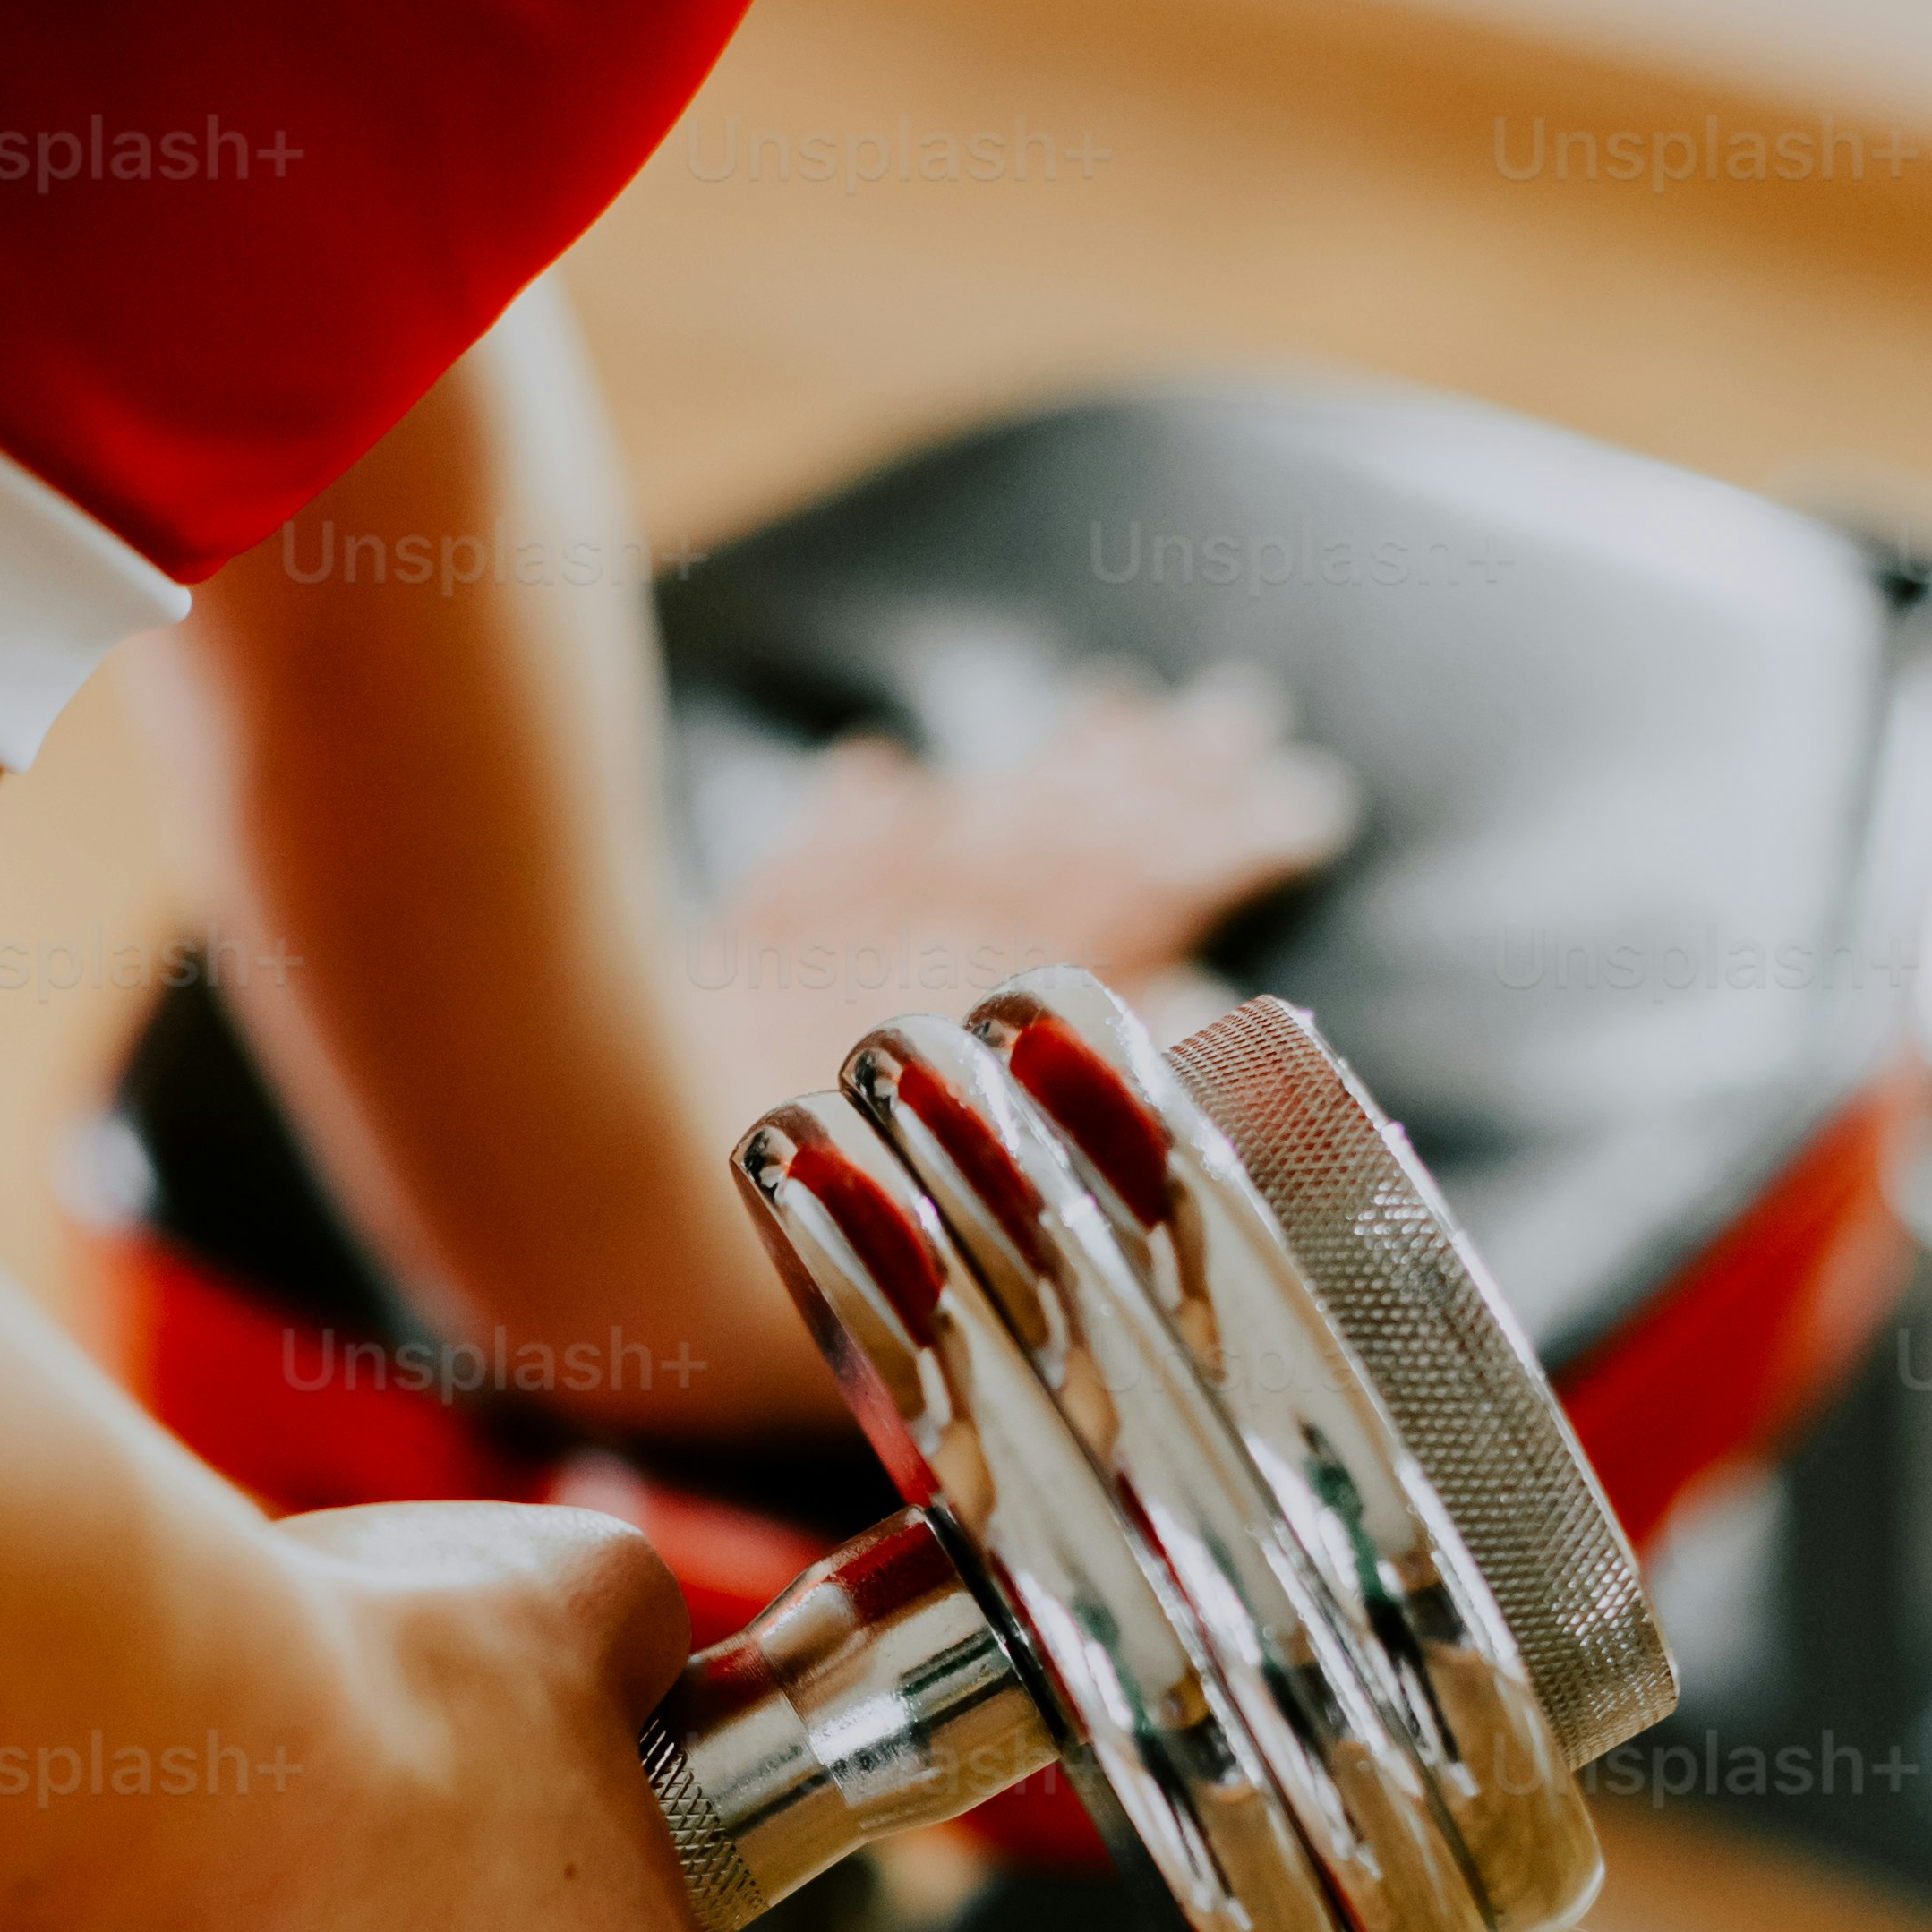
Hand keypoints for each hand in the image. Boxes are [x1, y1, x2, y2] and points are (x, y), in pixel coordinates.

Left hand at [678, 659, 1360, 1158]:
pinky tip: (884, 771)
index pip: (1160, 883)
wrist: (614, 1186)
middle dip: (1169, 771)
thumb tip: (1204, 999)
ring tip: (1115, 704)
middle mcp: (937, 930)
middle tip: (1246, 710)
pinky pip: (813, 856)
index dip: (1243, 838)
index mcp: (1019, 987)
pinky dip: (859, 813)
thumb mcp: (1001, 1189)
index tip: (1318, 803)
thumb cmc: (817, 1227)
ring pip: (969, 815)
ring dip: (1046, 763)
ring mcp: (837, 927)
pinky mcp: (735, 948)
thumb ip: (1111, 1092)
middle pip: (1074, 826)